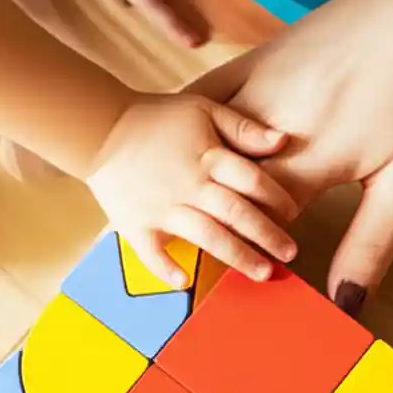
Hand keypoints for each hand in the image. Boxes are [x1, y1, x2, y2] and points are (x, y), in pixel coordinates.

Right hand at [87, 93, 299, 284]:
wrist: (100, 129)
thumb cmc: (154, 118)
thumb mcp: (203, 110)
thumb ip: (243, 127)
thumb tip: (283, 140)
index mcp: (208, 158)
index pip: (252, 180)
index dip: (276, 197)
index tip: (292, 213)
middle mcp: (189, 186)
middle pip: (236, 213)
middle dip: (267, 235)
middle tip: (290, 253)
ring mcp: (162, 208)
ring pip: (207, 236)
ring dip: (237, 256)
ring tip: (262, 272)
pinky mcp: (136, 224)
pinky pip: (152, 253)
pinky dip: (165, 269)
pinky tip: (184, 282)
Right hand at [189, 0, 392, 312]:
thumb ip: (372, 245)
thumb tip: (347, 302)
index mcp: (310, 161)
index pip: (262, 224)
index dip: (256, 252)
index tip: (257, 270)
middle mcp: (271, 126)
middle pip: (226, 189)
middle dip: (225, 220)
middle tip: (222, 244)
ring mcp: (259, 87)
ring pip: (204, 145)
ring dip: (201, 177)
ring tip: (194, 202)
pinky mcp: (258, 58)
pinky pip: (204, 96)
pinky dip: (190, 124)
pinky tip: (185, 141)